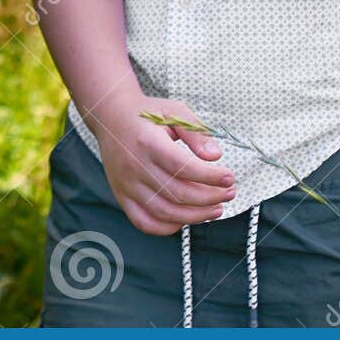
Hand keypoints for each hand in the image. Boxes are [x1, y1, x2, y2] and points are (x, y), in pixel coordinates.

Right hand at [86, 92, 235, 235]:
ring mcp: (126, 185)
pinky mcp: (121, 196)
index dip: (209, 177)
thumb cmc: (146, 114)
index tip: (229, 178)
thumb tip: (215, 156)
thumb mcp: (174, 112)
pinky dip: (168, 227)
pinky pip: (144, 222)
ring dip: (195, 216)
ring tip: (216, 209)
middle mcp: (134, 166)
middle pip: (177, 193)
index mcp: (147, 142)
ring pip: (164, 212)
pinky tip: (187, 219)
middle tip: (229, 193)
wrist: (110, 117)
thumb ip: (195, 132)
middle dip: (209, 198)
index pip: (182, 167)